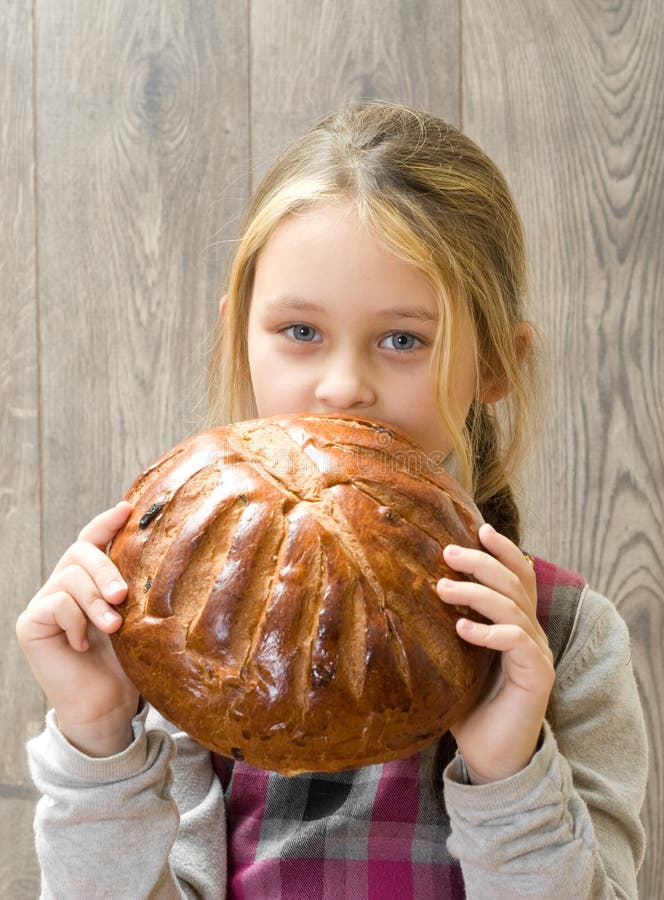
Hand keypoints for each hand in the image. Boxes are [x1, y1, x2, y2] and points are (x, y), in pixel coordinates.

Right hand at [16, 501, 139, 756]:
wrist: (108, 706)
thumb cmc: (127, 664)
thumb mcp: (137, 618)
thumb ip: (134, 589)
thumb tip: (162, 553)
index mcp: (90, 581)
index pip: (92, 540)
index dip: (106, 523)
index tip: (127, 510)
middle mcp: (63, 586)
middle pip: (79, 552)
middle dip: (104, 568)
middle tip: (123, 595)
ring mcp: (44, 604)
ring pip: (69, 577)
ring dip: (95, 600)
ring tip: (113, 626)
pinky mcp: (31, 625)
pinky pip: (55, 604)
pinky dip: (75, 621)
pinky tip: (84, 644)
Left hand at [436, 523, 553, 783]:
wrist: (491, 757)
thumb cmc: (468, 707)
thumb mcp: (453, 659)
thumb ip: (444, 629)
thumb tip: (401, 596)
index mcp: (517, 624)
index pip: (520, 576)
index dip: (505, 550)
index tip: (479, 528)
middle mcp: (532, 633)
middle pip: (516, 583)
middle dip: (483, 562)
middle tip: (449, 553)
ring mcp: (538, 654)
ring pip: (514, 607)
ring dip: (478, 592)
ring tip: (443, 587)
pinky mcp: (537, 676)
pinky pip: (517, 642)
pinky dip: (489, 631)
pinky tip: (461, 628)